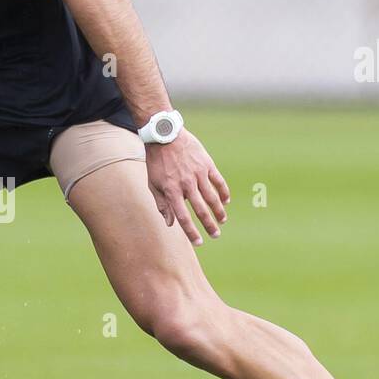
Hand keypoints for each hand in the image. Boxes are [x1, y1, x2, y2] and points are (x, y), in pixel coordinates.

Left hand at [145, 130, 230, 245]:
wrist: (164, 135)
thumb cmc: (156, 162)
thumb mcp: (153, 184)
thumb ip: (162, 204)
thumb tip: (170, 223)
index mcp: (171, 191)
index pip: (183, 217)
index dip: (191, 232)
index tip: (199, 242)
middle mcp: (186, 184)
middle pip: (201, 210)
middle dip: (209, 225)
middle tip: (216, 235)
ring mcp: (198, 174)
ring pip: (212, 197)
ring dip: (219, 211)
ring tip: (223, 220)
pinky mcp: (206, 164)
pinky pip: (218, 181)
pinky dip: (223, 192)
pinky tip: (226, 201)